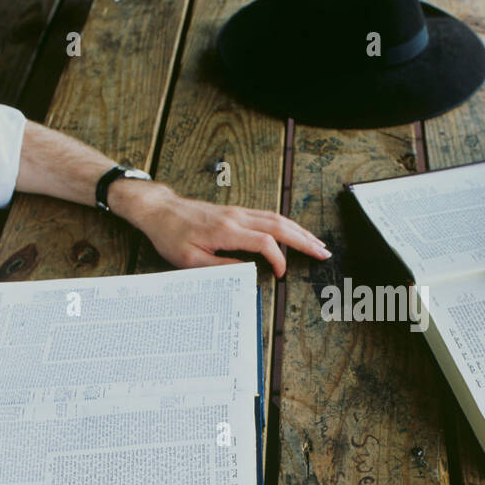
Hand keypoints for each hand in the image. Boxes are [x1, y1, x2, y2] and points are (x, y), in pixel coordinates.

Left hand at [111, 180, 329, 276]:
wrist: (160, 210)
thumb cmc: (171, 236)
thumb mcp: (188, 260)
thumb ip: (220, 266)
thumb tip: (248, 272)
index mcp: (226, 231)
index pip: (264, 242)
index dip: (278, 258)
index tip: (282, 274)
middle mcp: (236, 217)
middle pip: (279, 225)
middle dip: (304, 240)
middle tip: (324, 253)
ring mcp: (238, 212)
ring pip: (277, 218)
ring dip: (300, 231)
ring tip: (318, 243)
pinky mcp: (237, 211)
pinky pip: (268, 215)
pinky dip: (288, 224)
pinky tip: (296, 232)